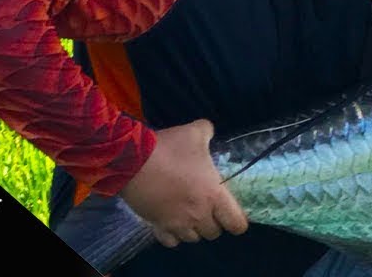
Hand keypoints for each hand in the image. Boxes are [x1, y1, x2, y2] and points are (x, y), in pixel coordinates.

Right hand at [119, 118, 248, 246]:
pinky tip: (172, 222)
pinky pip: (171, 241)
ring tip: (190, 214)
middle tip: (209, 208)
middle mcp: (198, 215)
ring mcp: (177, 223)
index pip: (236, 223)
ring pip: (193, 238)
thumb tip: (208, 129)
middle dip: (214, 222)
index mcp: (214, 196)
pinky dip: (173, 235)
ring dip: (194, 229)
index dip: (238, 221)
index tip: (233, 213)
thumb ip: (207, 131)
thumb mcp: (195, 132)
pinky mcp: (157, 227)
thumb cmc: (170, 149)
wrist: (133, 162)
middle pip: (214, 233)